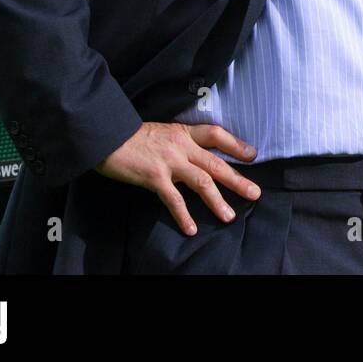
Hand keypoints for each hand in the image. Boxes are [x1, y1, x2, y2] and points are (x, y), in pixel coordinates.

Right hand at [95, 122, 260, 235]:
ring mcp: (169, 163)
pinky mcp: (154, 178)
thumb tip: (196, 157)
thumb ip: (180, 143)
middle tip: (255, 193)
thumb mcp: (163, 132)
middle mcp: (181, 147)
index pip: (216, 135)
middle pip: (216, 164)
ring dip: (217, 201)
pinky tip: (191, 229)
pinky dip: (183, 215)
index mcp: (183, 133)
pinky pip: (173, 200)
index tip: (253, 155)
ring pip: (201, 182)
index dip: (235, 144)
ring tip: (229, 216)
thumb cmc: (133, 136)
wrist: (107, 136)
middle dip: (237, 179)